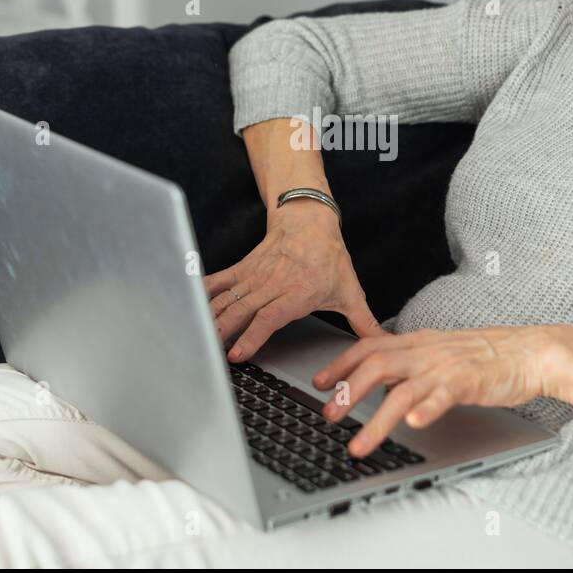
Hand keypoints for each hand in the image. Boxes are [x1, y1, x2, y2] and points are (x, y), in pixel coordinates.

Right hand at [204, 200, 386, 360]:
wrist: (309, 219)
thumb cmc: (329, 256)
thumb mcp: (351, 290)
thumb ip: (366, 323)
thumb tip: (386, 344)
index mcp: (298, 292)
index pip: (270, 316)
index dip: (252, 335)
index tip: (237, 353)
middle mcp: (273, 284)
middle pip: (242, 310)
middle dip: (222, 332)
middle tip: (207, 352)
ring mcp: (254, 276)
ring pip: (227, 298)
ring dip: (209, 318)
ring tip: (195, 336)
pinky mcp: (243, 268)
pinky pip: (219, 281)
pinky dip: (202, 292)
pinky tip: (186, 303)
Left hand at [310, 324, 572, 457]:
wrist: (529, 351)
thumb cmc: (485, 355)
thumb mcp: (438, 352)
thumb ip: (408, 363)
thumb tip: (377, 376)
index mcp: (417, 343)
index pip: (368, 347)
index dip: (340, 364)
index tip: (318, 383)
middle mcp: (426, 353)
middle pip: (375, 366)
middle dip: (346, 391)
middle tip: (327, 416)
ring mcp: (445, 368)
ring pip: (401, 391)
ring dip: (375, 420)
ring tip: (359, 444)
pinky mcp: (468, 383)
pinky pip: (443, 397)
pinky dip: (426, 411)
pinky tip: (413, 426)